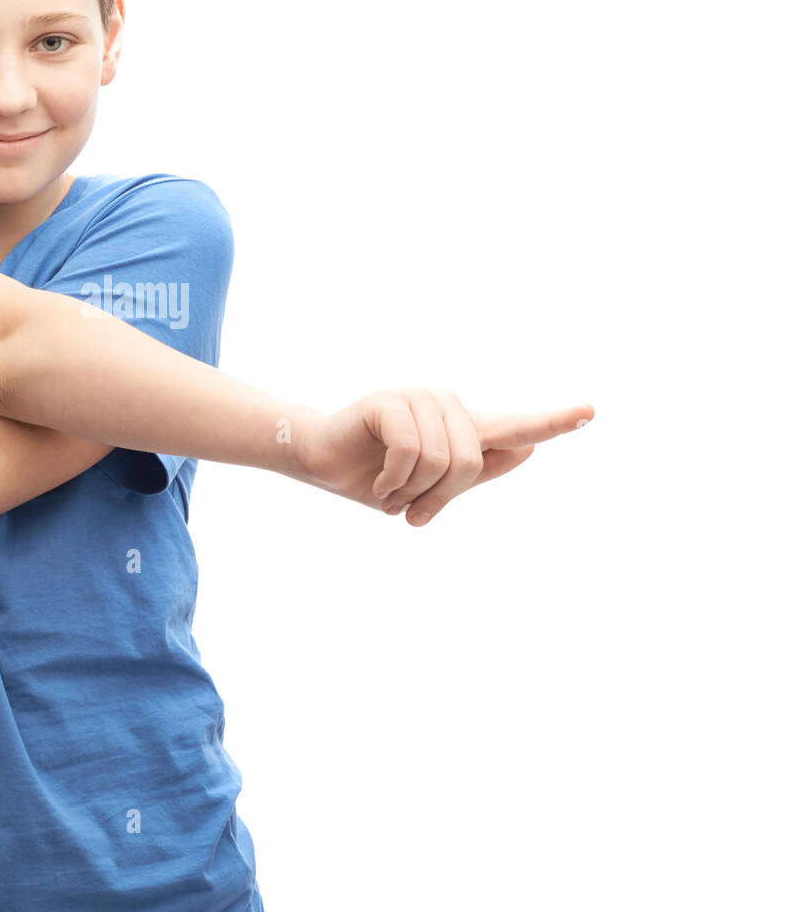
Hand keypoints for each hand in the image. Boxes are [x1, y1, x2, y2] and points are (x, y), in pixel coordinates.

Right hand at [296, 386, 593, 525]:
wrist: (321, 464)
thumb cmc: (375, 477)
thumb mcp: (428, 488)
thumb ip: (474, 471)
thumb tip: (529, 450)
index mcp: (461, 429)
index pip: (516, 426)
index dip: (554, 421)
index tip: (590, 412)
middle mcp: (446, 407)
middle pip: (469, 462)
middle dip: (437, 498)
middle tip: (409, 512)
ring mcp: (418, 398)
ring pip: (440, 458)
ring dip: (410, 491)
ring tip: (389, 493)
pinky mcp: (390, 400)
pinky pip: (410, 448)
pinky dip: (394, 478)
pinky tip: (378, 482)